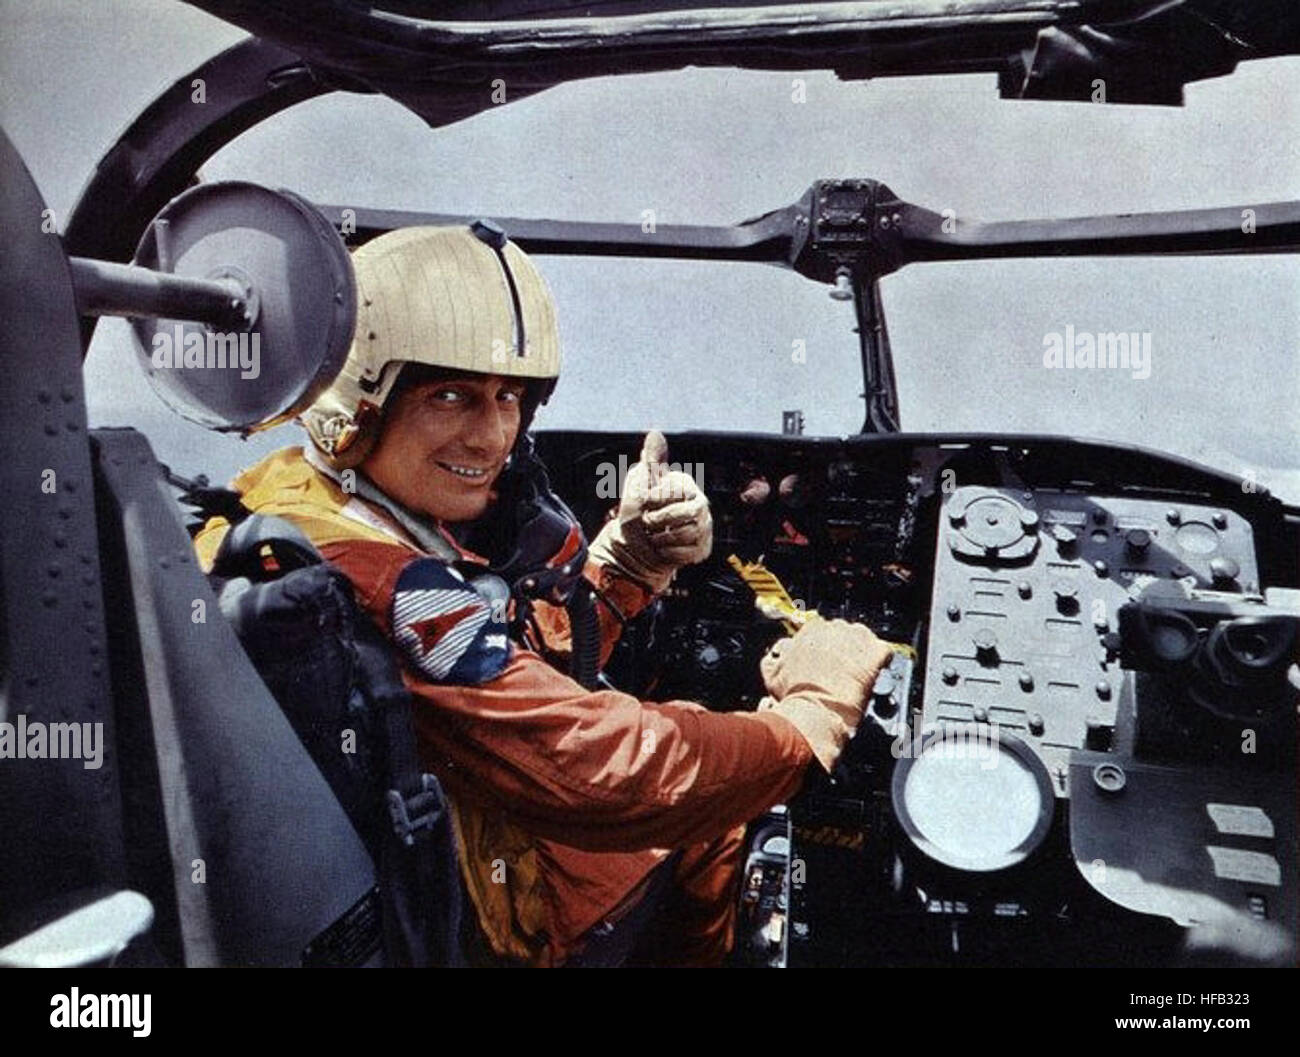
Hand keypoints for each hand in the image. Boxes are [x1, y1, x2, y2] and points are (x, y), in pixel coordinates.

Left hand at [589, 430, 712, 592]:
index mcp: (686, 486)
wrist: (634, 546)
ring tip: (653, 536)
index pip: (679, 490)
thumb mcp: (640, 483)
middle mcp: (700, 506)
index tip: (645, 501)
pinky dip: (668, 553)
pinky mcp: (701, 549)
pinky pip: (687, 553)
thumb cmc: (638, 512)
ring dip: (661, 538)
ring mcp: (703, 528)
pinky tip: (661, 548)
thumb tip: (656, 433)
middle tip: (647, 522)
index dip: (658, 497)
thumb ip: (651, 460)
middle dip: (661, 519)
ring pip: (688, 534)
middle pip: (689, 513)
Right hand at [758, 618, 893, 770]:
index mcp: (809, 631)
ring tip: (857, 673)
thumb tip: (779, 656)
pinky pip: (883, 651)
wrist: (814, 715)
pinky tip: (874, 674)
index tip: (825, 661)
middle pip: (843, 633)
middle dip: (843, 649)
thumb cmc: (794, 699)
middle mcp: (833, 629)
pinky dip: (881, 662)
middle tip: (840, 671)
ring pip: (864, 639)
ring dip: (861, 653)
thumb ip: (776, 660)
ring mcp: (856, 640)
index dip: (824, 648)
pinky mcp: (875, 654)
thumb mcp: (773, 675)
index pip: (821, 630)